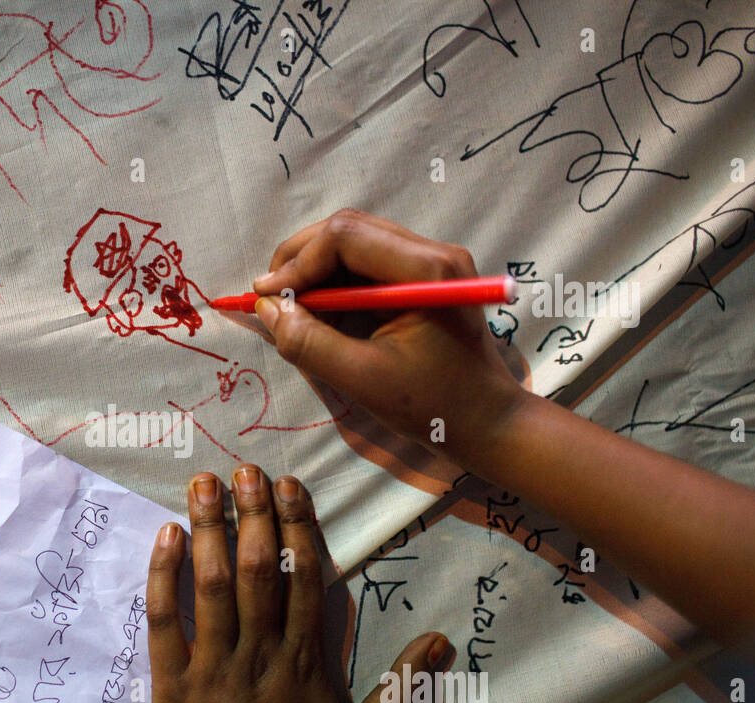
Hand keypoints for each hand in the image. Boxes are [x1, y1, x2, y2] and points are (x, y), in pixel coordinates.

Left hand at [145, 464, 451, 702]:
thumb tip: (441, 641)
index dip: (295, 525)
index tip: (289, 486)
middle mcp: (259, 651)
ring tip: (205, 483)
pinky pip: (164, 619)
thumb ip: (403, 690)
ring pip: (212, 583)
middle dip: (251, 513)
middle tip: (245, 470)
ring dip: (209, 528)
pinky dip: (164, 575)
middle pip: (258, 568)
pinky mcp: (172, 679)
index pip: (302, 576)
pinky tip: (166, 535)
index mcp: (304, 658)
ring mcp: (212, 663)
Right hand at [251, 208, 523, 467]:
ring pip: (354, 241)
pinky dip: (334, 283)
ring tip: (292, 310)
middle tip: (270, 299)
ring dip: (315, 270)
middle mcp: (432, 253)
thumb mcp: (363, 380)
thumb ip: (309, 344)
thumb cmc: (435, 407)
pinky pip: (366, 263)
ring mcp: (430, 262)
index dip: (298, 263)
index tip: (266, 298)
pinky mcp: (423, 277)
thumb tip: (267, 309)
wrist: (488, 421)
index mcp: (427, 271)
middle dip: (300, 260)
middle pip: (348, 228)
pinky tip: (319, 315)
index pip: (345, 235)